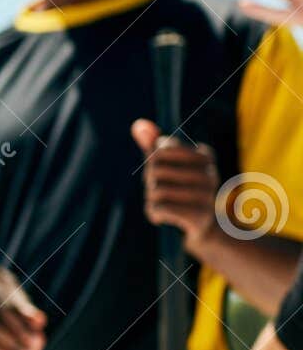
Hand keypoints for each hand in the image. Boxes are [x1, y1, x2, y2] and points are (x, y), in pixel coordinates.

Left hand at [131, 120, 219, 254]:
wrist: (203, 226)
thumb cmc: (180, 190)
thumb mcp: (168, 165)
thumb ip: (153, 144)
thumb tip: (138, 123)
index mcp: (205, 156)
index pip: (161, 150)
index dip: (153, 162)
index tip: (162, 170)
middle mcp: (209, 173)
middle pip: (156, 169)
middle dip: (150, 182)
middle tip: (158, 191)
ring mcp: (207, 196)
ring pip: (157, 191)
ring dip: (151, 200)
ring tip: (162, 204)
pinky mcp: (199, 216)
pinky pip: (161, 209)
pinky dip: (154, 213)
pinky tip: (161, 216)